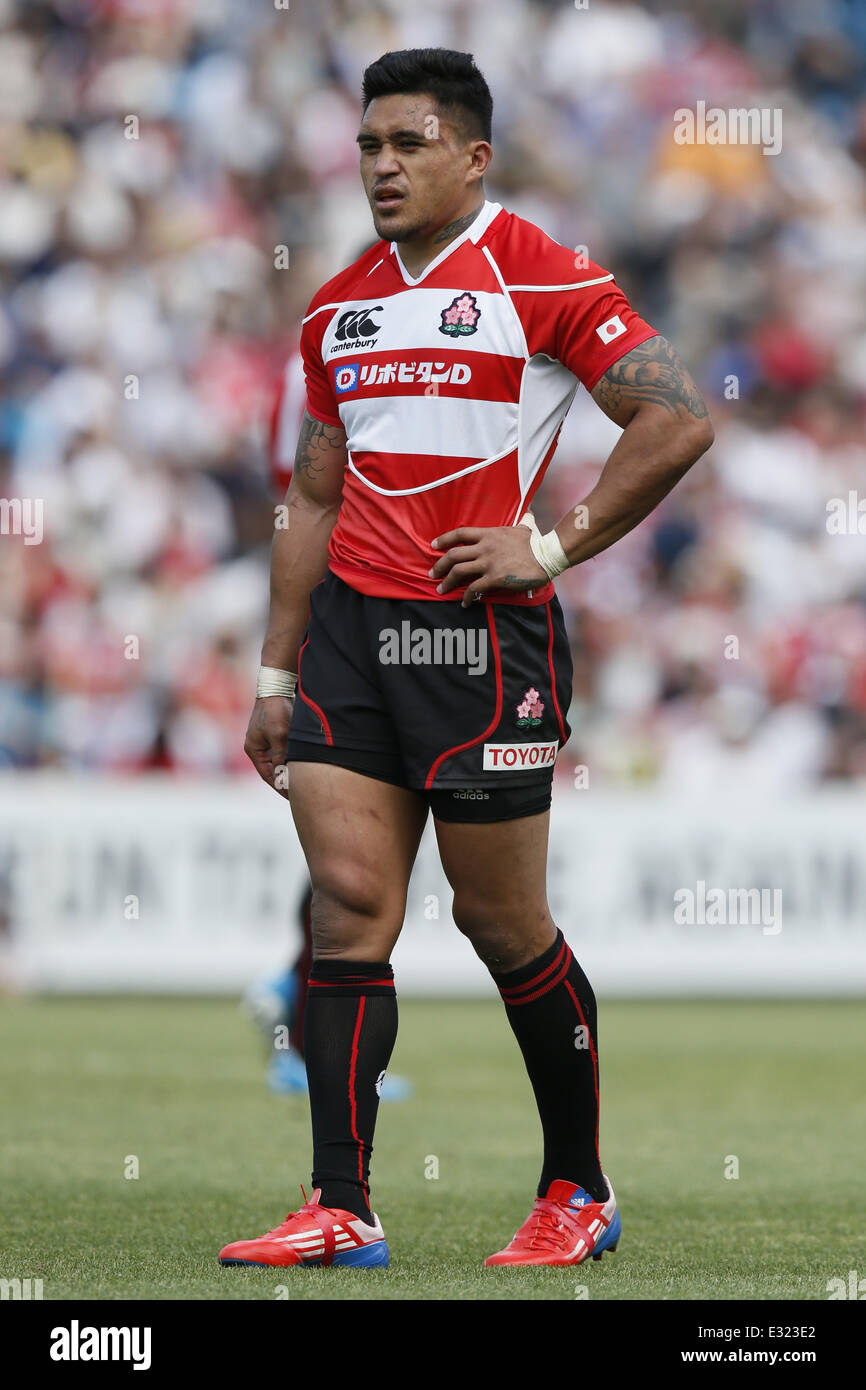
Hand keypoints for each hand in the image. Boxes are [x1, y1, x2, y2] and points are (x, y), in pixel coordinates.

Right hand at [244, 695, 293, 796]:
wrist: (276, 686)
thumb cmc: (275, 710)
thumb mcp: (279, 735)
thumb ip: (280, 756)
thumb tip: (283, 776)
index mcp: (254, 749)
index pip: (267, 775)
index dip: (279, 786)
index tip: (291, 797)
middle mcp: (258, 747)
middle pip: (272, 770)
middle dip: (284, 781)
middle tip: (298, 794)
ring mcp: (266, 740)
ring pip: (279, 761)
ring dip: (288, 770)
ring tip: (301, 784)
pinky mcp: (275, 734)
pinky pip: (283, 752)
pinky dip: (291, 759)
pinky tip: (302, 766)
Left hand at [429, 525, 547, 607]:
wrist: (546, 555)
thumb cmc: (535, 543)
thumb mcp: (521, 528)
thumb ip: (516, 525)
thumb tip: (526, 516)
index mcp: (489, 534)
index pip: (460, 534)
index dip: (444, 539)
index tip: (433, 545)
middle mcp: (485, 548)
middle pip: (453, 555)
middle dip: (439, 565)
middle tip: (432, 574)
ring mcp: (489, 563)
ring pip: (459, 572)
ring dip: (447, 582)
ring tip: (441, 590)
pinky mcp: (495, 578)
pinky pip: (474, 588)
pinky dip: (466, 597)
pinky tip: (465, 603)